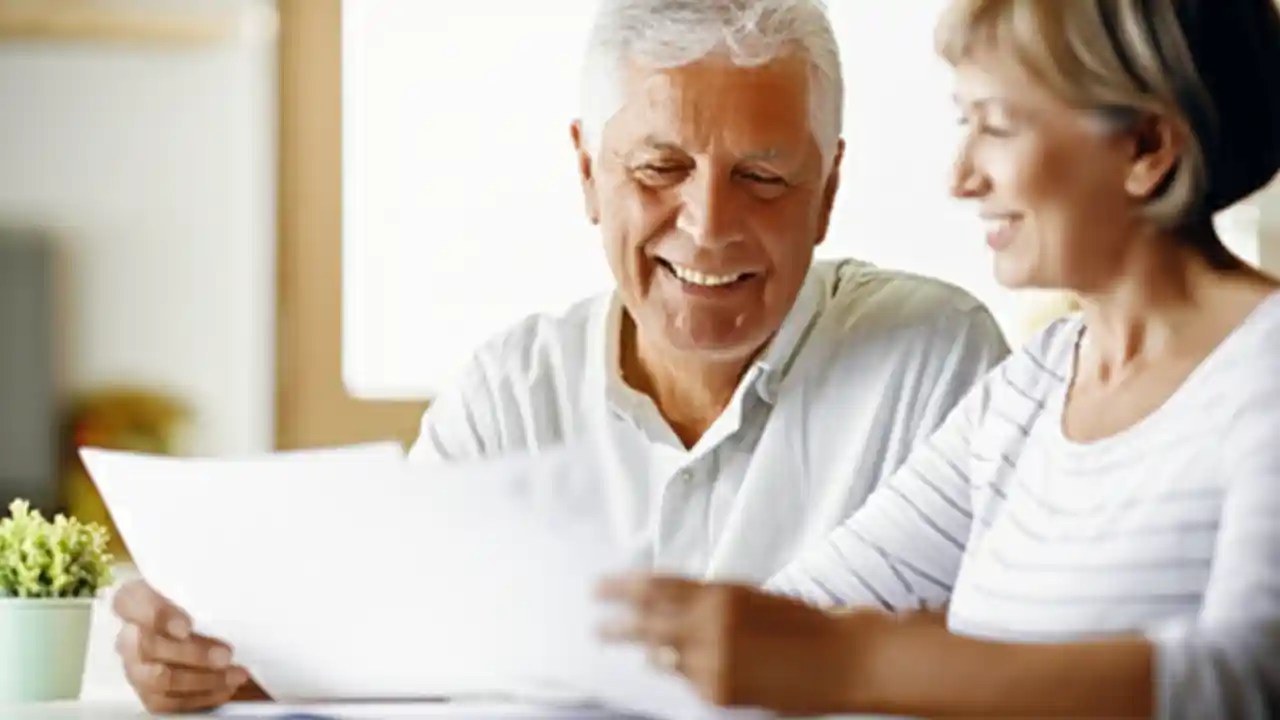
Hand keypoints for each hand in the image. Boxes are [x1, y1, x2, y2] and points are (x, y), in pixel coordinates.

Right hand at [113, 579, 250, 712]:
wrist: (200, 632)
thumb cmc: (199, 604)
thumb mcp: (199, 590)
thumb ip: (202, 596)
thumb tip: (233, 603)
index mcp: (133, 600)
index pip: (131, 602)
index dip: (157, 616)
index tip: (187, 626)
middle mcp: (127, 636)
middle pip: (148, 647)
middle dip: (192, 654)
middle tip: (226, 655)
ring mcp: (135, 668)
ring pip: (158, 680)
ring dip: (202, 679)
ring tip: (236, 674)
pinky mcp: (148, 693)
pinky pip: (169, 702)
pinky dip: (201, 697)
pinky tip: (226, 688)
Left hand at [597, 575, 874, 714]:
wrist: (843, 657)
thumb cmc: (800, 622)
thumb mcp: (749, 597)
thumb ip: (707, 602)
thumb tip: (664, 610)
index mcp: (718, 593)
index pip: (654, 587)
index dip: (621, 587)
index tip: (598, 588)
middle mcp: (710, 625)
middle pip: (646, 624)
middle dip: (617, 626)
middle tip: (597, 626)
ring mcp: (713, 662)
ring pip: (665, 657)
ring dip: (652, 653)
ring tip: (638, 648)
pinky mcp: (720, 692)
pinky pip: (690, 681)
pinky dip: (688, 674)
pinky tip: (694, 668)